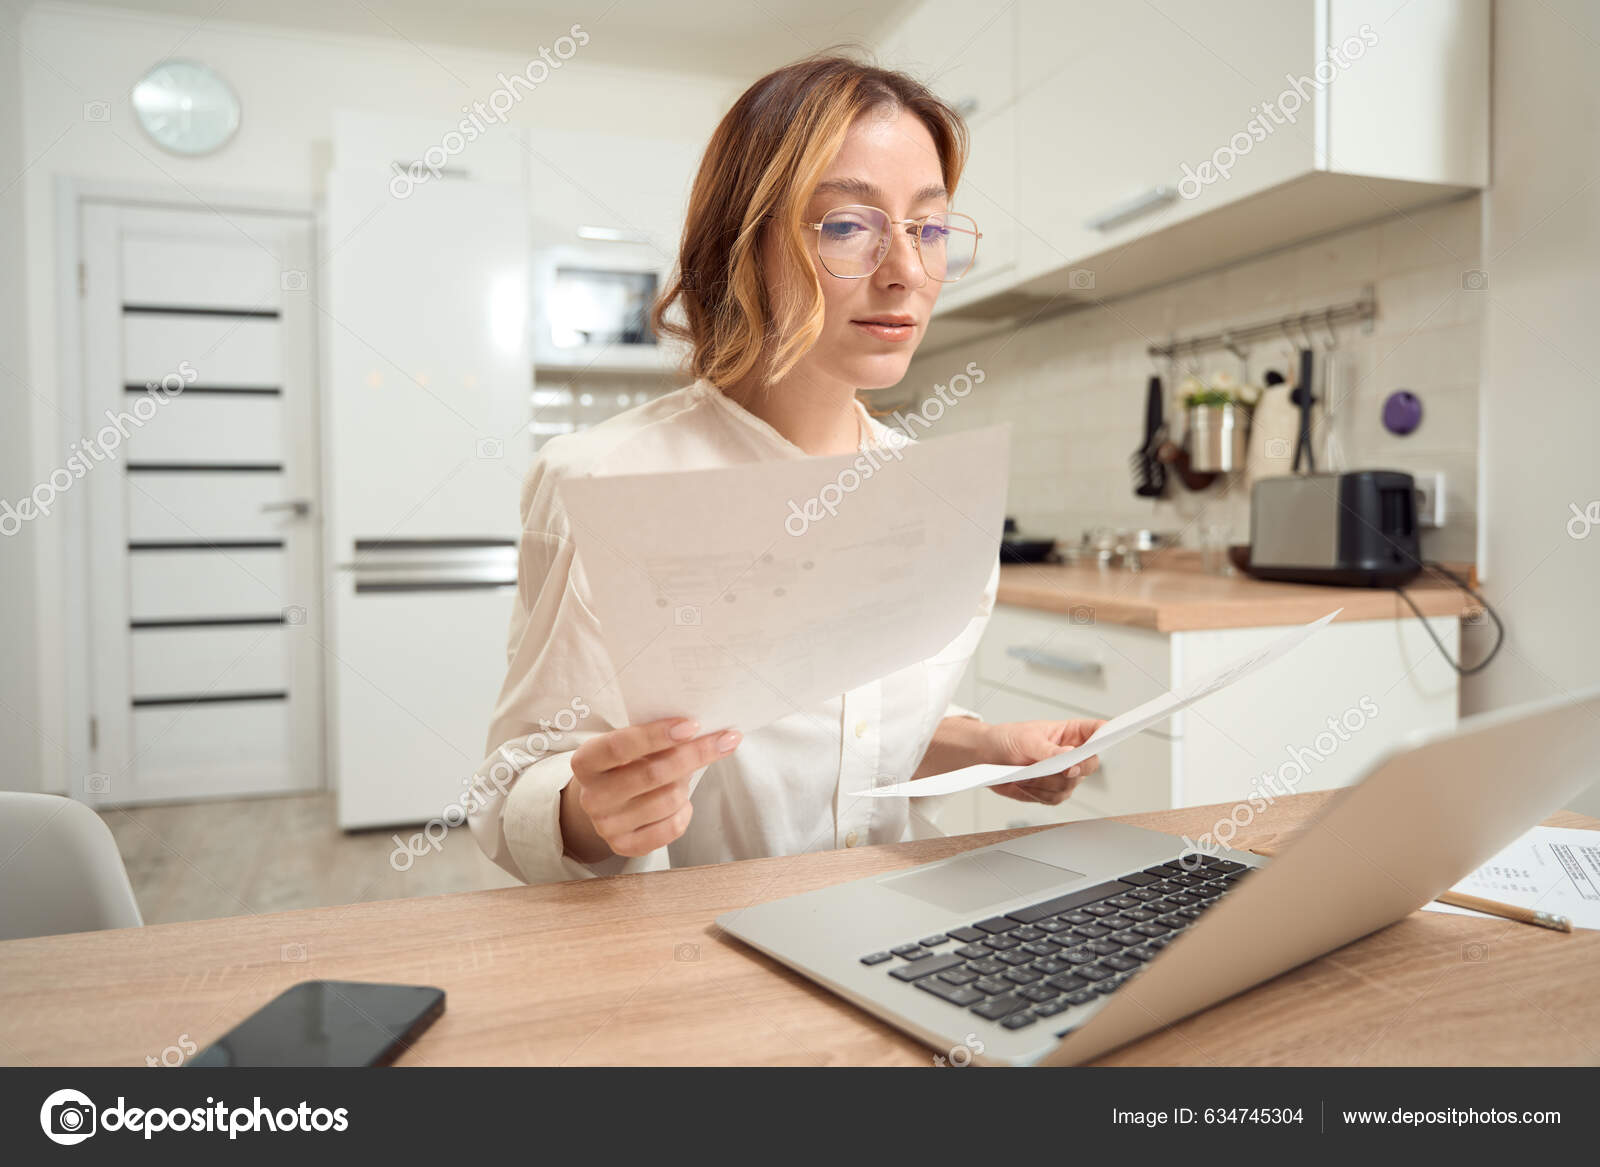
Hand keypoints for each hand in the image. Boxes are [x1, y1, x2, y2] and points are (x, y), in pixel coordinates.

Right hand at [562, 718, 740, 858]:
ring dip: (687, 783)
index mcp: (585, 762)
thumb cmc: (624, 763)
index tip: (693, 725)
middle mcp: (591, 797)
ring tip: (685, 774)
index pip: (620, 746)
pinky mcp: (624, 847)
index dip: (657, 735)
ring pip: (668, 800)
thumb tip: (701, 732)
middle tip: (724, 740)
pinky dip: (685, 810)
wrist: (604, 801)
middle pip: (653, 774)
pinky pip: (672, 828)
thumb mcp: (627, 744)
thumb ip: (653, 737)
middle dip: (695, 754)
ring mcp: (606, 825)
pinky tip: (682, 801)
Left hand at [981, 718, 1105, 804]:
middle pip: (1090, 764)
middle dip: (1075, 768)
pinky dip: (1038, 793)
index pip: (1096, 731)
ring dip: (1047, 782)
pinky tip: (1024, 784)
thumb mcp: (1027, 739)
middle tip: (1062, 768)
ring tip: (1026, 774)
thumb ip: (1048, 750)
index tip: (1108, 734)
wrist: (987, 757)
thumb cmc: (1008, 739)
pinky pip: (1054, 798)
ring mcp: (1063, 775)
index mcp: (1070, 733)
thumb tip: (1069, 757)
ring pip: (1070, 785)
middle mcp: (1072, 755)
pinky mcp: (1051, 792)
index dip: (1106, 733)